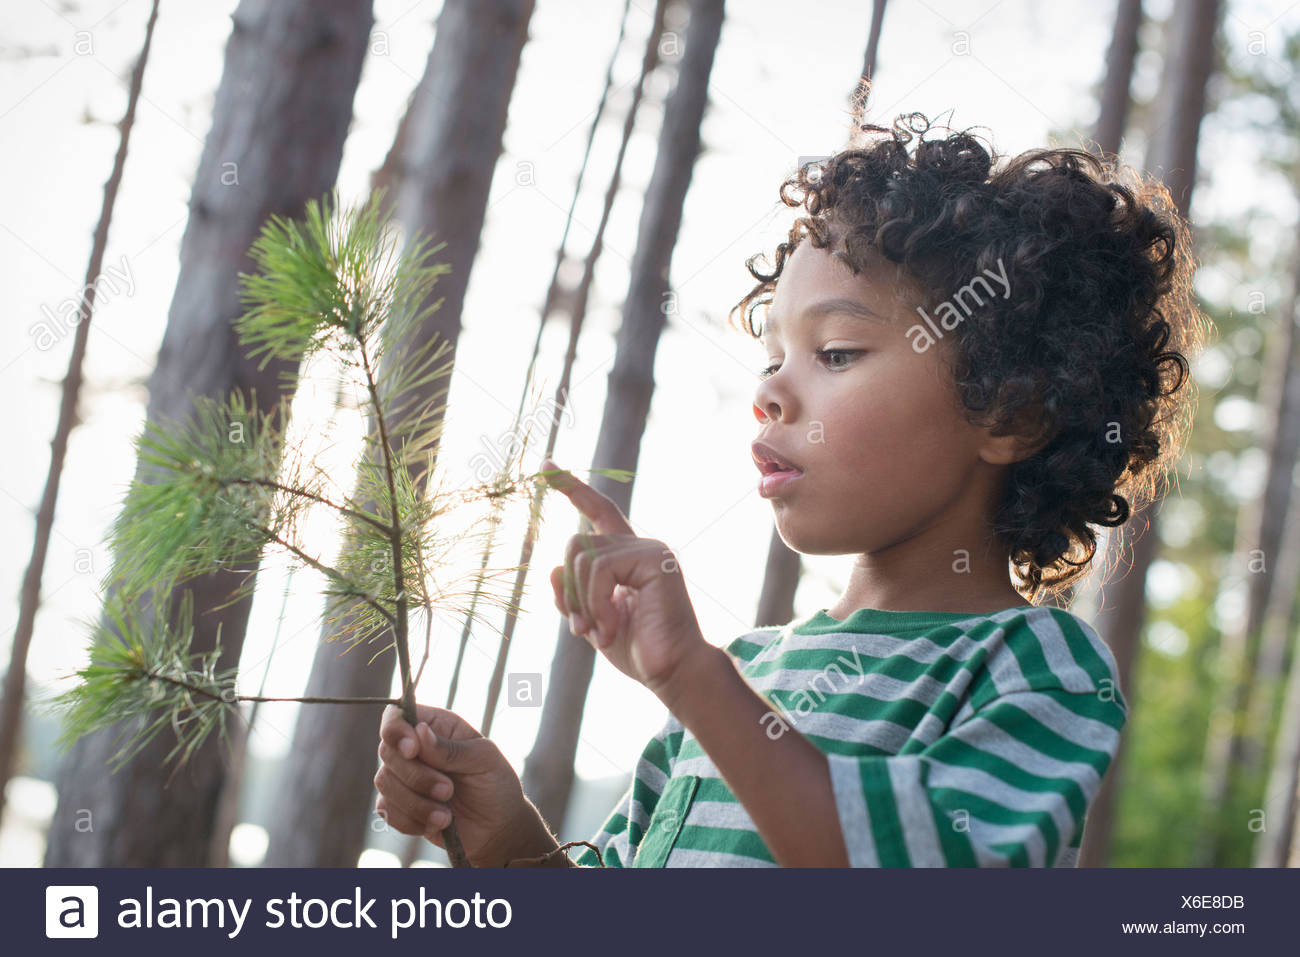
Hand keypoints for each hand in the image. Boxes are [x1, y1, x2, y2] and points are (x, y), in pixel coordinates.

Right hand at [375, 703, 544, 866]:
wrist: (496, 827)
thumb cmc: (495, 783)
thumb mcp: (483, 760)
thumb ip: (450, 748)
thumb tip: (420, 731)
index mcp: (435, 726)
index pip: (397, 715)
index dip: (396, 730)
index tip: (412, 749)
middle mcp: (414, 748)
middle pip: (387, 751)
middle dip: (416, 776)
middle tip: (448, 790)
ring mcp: (403, 777)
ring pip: (384, 782)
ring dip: (415, 803)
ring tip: (446, 815)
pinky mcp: (398, 805)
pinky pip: (386, 811)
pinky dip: (410, 821)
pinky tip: (437, 823)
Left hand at [542, 457, 707, 700]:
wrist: (673, 672)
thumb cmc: (638, 650)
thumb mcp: (591, 621)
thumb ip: (570, 595)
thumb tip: (550, 569)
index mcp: (626, 556)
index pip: (597, 511)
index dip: (571, 488)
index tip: (546, 467)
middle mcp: (639, 545)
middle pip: (576, 542)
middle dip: (569, 589)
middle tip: (582, 628)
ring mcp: (650, 549)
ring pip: (584, 558)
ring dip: (583, 603)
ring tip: (602, 632)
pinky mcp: (655, 559)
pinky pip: (600, 570)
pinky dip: (595, 603)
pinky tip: (611, 627)